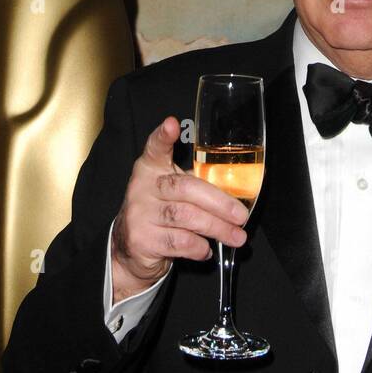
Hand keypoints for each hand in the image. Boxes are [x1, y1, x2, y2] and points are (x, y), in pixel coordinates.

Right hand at [111, 116, 248, 301]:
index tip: (172, 124)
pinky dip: (199, 246)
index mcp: (151, 168)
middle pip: (185, 188)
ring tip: (236, 236)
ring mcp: (139, 213)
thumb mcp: (172, 192)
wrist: (130, 249)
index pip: (155, 148)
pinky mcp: (142, 240)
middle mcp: (142, 187)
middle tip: (241, 215)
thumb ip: (196, 184)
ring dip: (216, 228)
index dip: (163, 136)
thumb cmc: (161, 212)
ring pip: (186, 217)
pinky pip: (179, 241)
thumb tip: (238, 193)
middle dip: (218, 203)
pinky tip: (206, 248)